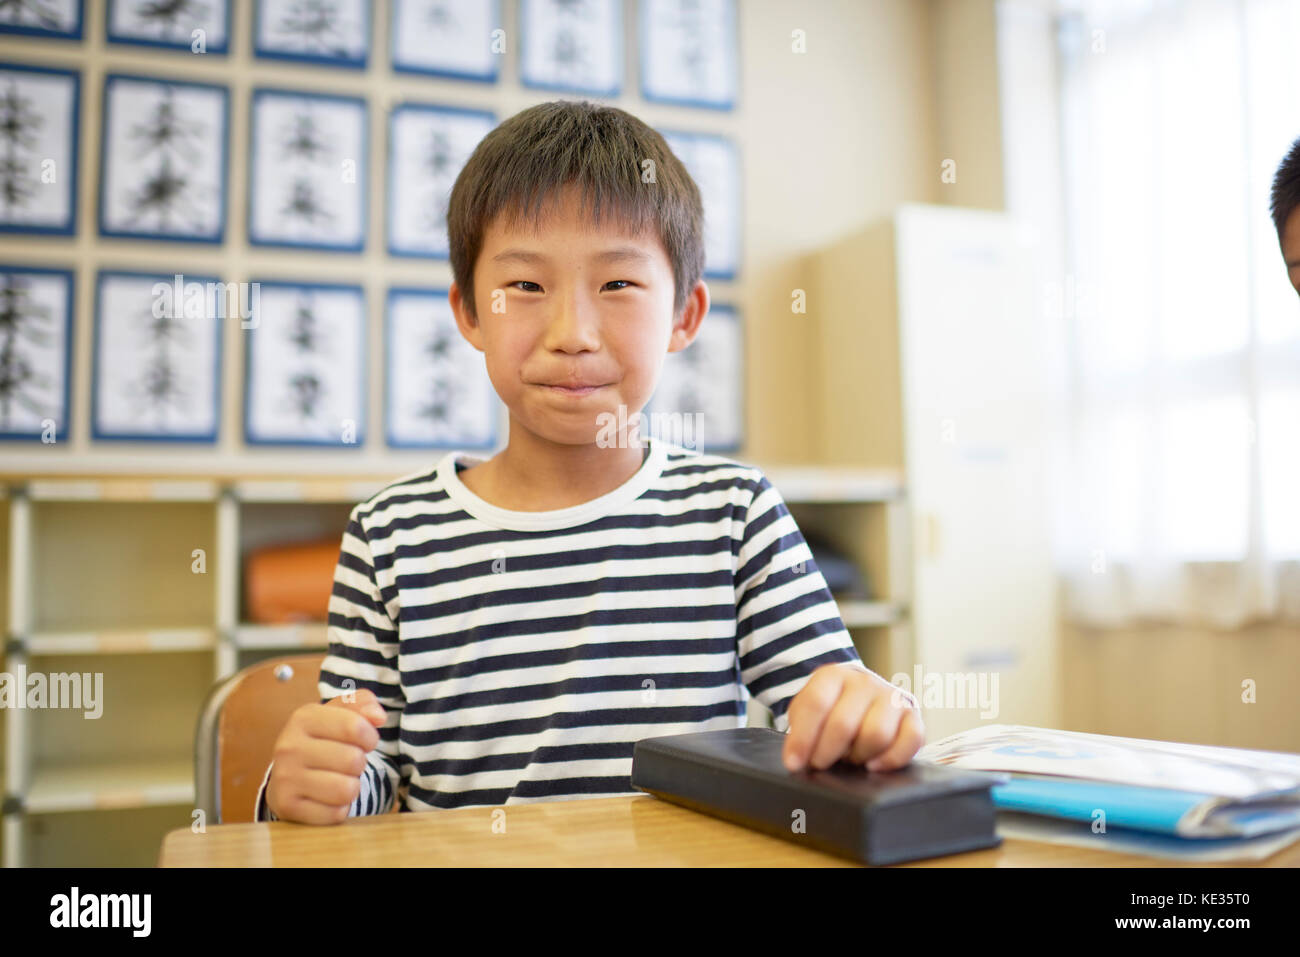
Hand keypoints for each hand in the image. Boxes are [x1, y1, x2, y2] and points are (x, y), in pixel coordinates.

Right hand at [266, 688, 386, 824]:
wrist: (288, 774)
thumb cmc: (323, 739)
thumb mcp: (340, 713)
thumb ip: (363, 703)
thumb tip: (378, 716)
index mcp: (304, 717)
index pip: (355, 727)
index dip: (370, 737)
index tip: (364, 741)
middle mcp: (289, 747)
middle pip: (353, 760)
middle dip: (359, 764)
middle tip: (346, 763)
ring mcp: (285, 778)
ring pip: (347, 790)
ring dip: (351, 787)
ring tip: (338, 779)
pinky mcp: (288, 807)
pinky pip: (335, 814)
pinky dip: (339, 808)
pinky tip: (327, 798)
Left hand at [781, 664, 923, 772]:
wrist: (858, 697)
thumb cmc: (829, 708)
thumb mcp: (806, 712)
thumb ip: (799, 733)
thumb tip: (796, 761)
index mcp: (833, 675)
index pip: (816, 704)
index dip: (803, 738)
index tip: (794, 762)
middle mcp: (865, 682)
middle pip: (844, 724)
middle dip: (828, 752)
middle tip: (820, 763)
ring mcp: (892, 697)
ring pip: (876, 735)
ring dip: (858, 756)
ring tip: (849, 757)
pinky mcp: (913, 715)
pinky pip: (911, 740)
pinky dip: (891, 759)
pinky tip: (873, 765)